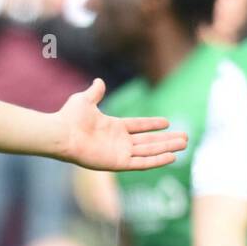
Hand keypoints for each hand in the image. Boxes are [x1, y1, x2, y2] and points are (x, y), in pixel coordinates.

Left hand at [55, 79, 187, 170]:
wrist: (61, 132)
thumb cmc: (69, 117)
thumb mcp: (85, 100)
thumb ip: (95, 92)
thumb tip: (99, 81)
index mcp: (113, 127)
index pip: (138, 126)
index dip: (152, 124)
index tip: (167, 122)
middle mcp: (118, 141)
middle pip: (148, 141)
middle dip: (167, 140)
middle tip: (185, 137)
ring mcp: (119, 153)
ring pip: (149, 151)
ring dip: (167, 148)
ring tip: (184, 144)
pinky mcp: (118, 163)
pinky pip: (141, 163)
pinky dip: (156, 160)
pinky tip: (171, 157)